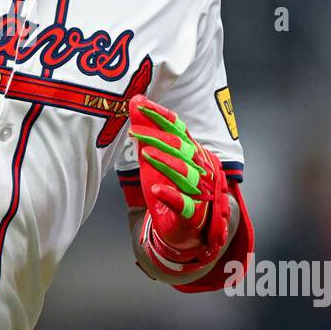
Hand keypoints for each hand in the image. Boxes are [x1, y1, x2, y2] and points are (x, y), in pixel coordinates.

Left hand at [128, 94, 229, 268]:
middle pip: (179, 147)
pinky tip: (156, 190)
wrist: (185, 226)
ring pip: (184, 172)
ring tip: (146, 154)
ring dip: (165, 161)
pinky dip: (170, 195)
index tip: (142, 104)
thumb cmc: (171, 186)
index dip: (161, 115)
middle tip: (133, 130)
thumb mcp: (155, 158)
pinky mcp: (191, 212)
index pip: (177, 128)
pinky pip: (182, 203)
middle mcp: (197, 167)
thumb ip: (148, 133)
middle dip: (156, 136)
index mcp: (189, 151)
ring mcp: (196, 190)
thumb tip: (135, 102)